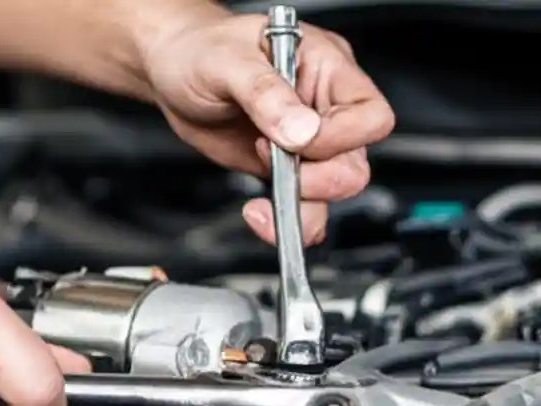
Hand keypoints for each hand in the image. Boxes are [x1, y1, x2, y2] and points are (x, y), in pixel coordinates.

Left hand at [142, 10, 393, 244]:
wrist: (172, 70)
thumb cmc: (201, 49)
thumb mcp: (228, 61)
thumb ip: (266, 94)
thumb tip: (303, 131)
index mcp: (326, 68)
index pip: (369, 115)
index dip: (339, 137)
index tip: (297, 141)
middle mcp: (323, 108)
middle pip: (355, 163)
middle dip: (318, 180)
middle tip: (272, 163)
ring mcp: (306, 143)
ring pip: (332, 194)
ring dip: (301, 207)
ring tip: (260, 201)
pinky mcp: (284, 169)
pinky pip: (304, 207)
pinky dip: (286, 221)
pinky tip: (259, 214)